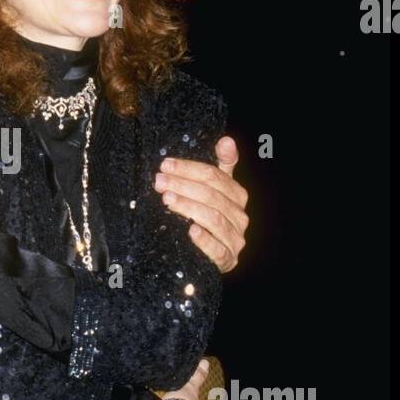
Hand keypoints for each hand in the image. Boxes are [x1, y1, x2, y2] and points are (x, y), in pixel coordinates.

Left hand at [152, 135, 248, 272]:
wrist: (213, 256)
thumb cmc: (210, 216)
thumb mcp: (216, 190)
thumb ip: (222, 165)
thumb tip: (227, 139)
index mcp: (237, 195)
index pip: (214, 176)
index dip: (189, 169)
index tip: (165, 165)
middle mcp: (240, 216)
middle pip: (211, 195)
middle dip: (183, 186)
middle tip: (159, 181)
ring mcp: (235, 239)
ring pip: (213, 218)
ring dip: (189, 207)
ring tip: (167, 199)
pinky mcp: (228, 260)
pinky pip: (218, 250)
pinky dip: (204, 240)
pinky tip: (190, 231)